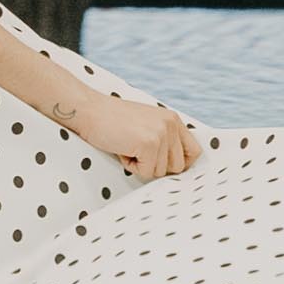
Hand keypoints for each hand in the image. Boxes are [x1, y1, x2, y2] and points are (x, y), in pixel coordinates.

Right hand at [74, 97, 202, 180]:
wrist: (90, 110)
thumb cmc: (112, 119)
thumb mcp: (146, 123)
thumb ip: (163, 138)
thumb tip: (174, 167)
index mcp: (173, 119)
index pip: (194, 151)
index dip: (181, 164)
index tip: (165, 166)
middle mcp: (171, 125)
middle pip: (178, 167)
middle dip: (157, 166)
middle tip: (137, 151)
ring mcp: (161, 134)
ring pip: (160, 172)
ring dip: (141, 165)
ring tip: (127, 146)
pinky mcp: (149, 144)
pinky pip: (145, 172)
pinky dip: (131, 166)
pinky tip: (122, 149)